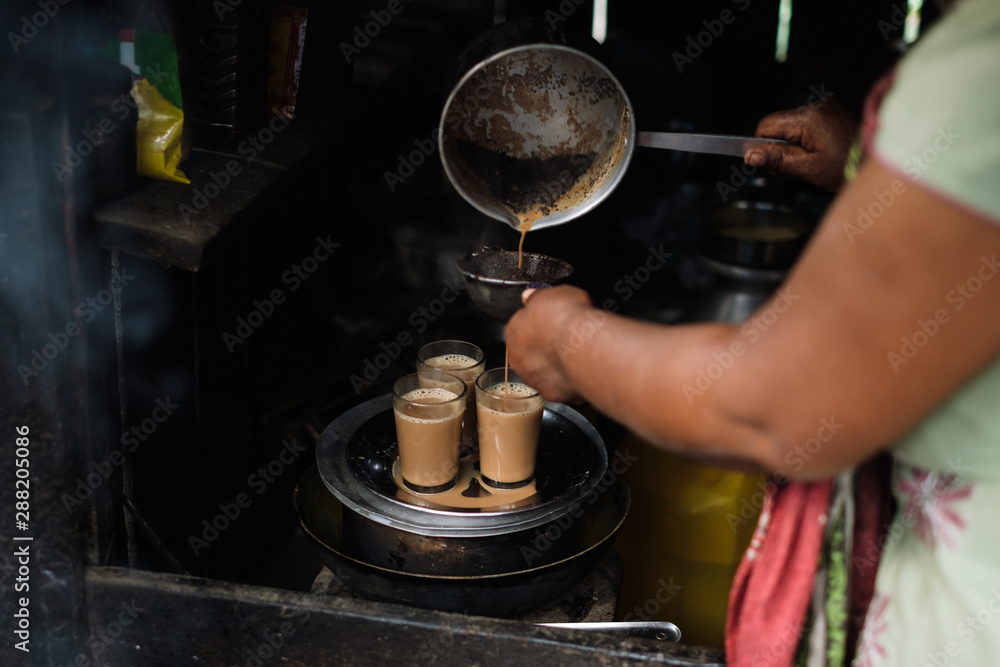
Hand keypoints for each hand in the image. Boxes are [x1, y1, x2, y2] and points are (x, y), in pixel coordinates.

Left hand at [504, 285, 594, 403]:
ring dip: (555, 365)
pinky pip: (559, 386)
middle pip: (530, 351)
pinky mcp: (551, 394)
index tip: (553, 322)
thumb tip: (530, 295)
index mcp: (513, 330)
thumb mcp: (552, 293)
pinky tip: (581, 369)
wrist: (584, 347)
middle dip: (545, 347)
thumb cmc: (567, 319)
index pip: (521, 328)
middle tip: (566, 338)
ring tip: (576, 354)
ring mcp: (533, 379)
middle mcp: (518, 358)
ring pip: (543, 371)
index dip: (539, 324)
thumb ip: (538, 297)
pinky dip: (568, 379)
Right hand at [744, 98, 857, 190]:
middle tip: (797, 166)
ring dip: (795, 141)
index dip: (763, 145)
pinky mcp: (834, 108)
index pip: (767, 125)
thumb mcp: (808, 168)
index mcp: (808, 117)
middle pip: (780, 123)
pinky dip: (809, 136)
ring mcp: (827, 104)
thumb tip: (750, 155)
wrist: (883, 160)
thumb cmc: (849, 166)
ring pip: (793, 123)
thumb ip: (777, 159)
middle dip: (782, 145)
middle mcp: (817, 104)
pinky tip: (822, 149)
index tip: (772, 164)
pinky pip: (809, 121)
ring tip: (814, 158)